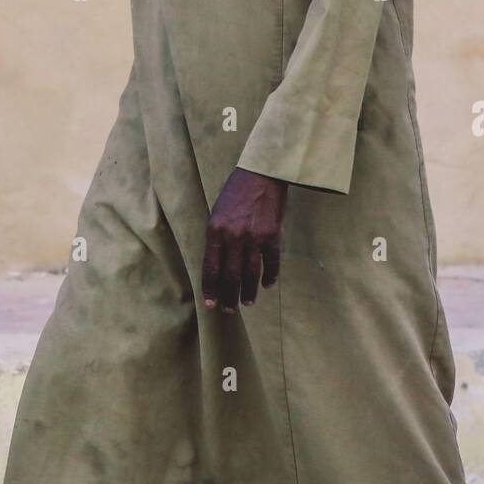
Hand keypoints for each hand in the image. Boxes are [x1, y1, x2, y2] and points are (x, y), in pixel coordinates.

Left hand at [202, 167, 287, 312]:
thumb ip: (217, 237)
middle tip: (229, 310)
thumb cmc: (235, 192)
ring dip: (248, 292)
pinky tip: (267, 285)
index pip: (211, 268)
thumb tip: (217, 264)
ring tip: (246, 303)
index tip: (211, 303)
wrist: (261, 173)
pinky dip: (270, 276)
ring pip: (250, 273)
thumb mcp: (217, 212)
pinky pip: (271, 262)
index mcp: (215, 230)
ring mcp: (254, 237)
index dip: (211, 288)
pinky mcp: (272, 235)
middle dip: (229, 296)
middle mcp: (234, 236)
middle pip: (230, 276)